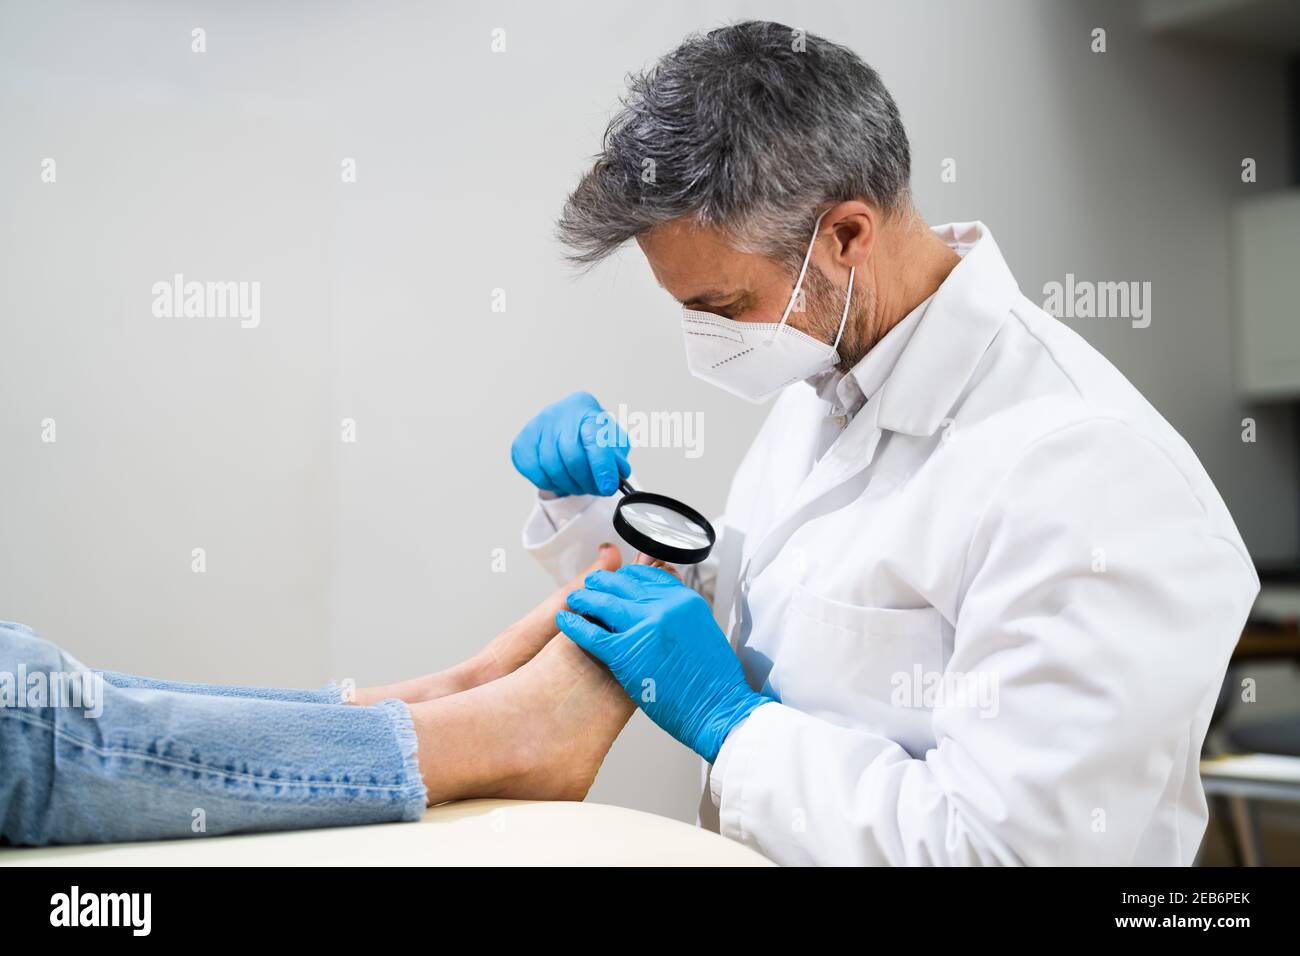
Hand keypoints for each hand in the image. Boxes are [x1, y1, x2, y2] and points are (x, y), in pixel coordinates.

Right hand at [510, 391, 629, 496]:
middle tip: (595, 489)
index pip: (593, 439)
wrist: (566, 425)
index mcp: (585, 409)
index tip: (608, 487)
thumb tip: (616, 474)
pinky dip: (550, 483)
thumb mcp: (612, 441)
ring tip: (579, 484)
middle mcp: (557, 414)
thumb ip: (617, 457)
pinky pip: (535, 472)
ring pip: (552, 467)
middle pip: (571, 456)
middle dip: (586, 480)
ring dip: (569, 484)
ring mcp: (536, 427)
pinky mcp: (521, 443)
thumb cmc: (591, 434)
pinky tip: (560, 479)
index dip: (602, 467)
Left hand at [557, 565, 772, 761]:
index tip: (617, 579)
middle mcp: (664, 606)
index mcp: (684, 599)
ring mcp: (644, 627)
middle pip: (622, 584)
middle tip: (589, 585)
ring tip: (574, 600)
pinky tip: (565, 622)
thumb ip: (679, 615)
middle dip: (602, 583)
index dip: (626, 576)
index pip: (647, 574)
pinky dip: (574, 625)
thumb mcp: (703, 632)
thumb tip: (661, 609)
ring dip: (584, 599)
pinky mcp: (627, 652)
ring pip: (603, 603)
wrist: (719, 708)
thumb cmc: (714, 681)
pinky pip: (592, 633)